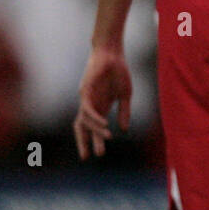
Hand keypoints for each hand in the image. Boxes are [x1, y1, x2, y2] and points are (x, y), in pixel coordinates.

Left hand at [74, 44, 131, 158]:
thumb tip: (124, 129)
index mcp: (100, 106)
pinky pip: (88, 109)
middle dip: (84, 142)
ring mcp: (86, 98)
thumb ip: (124, 112)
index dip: (94, 140)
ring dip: (96, 132)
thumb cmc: (119, 71)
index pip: (93, 128)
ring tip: (107, 140)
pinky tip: (104, 124)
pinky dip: (95, 118)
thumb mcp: (126, 94)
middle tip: (89, 157)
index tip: (97, 155)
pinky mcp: (85, 91)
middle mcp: (90, 104)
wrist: (112, 53)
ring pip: (85, 120)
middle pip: (82, 127)